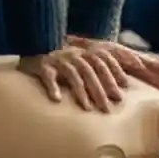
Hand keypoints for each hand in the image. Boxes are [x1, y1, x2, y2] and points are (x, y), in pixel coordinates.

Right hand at [17, 37, 158, 111]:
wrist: (33, 49)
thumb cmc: (62, 62)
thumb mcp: (81, 62)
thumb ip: (99, 71)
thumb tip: (121, 91)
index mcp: (85, 52)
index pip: (104, 59)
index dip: (115, 70)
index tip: (125, 86)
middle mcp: (73, 54)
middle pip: (91, 69)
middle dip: (101, 88)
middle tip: (107, 109)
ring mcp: (58, 58)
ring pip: (73, 74)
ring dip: (81, 91)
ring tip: (87, 108)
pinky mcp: (42, 65)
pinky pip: (48, 76)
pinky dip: (53, 86)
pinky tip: (57, 99)